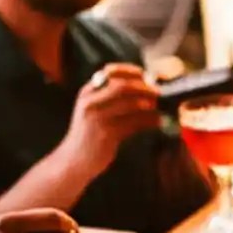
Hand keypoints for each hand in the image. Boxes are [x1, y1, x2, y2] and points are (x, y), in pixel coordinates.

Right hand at [57, 64, 160, 178]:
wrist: (74, 160)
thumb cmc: (89, 134)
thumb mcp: (92, 110)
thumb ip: (108, 97)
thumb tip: (141, 86)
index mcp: (87, 93)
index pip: (111, 73)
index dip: (131, 72)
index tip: (146, 75)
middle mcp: (91, 102)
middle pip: (122, 86)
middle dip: (144, 87)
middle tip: (158, 92)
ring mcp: (98, 118)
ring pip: (130, 104)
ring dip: (149, 104)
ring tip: (158, 108)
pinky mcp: (107, 135)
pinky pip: (134, 123)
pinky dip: (149, 121)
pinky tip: (157, 121)